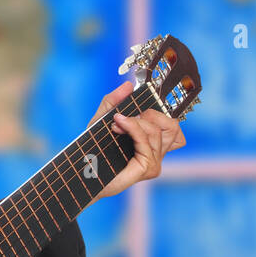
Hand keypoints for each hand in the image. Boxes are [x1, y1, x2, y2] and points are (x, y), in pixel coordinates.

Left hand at [89, 80, 185, 199]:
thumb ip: (113, 101)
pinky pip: (146, 140)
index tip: (136, 107)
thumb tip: (128, 85)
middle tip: (126, 117)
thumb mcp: (101, 119)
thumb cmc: (93, 150)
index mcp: (152, 143)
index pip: (173, 126)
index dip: (158, 112)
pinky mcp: (148, 168)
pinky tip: (118, 126)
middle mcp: (156, 153)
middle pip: (171, 126)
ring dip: (135, 122)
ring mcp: (154, 162)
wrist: (82, 172)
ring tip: (115, 125)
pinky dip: (133, 129)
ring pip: (156, 131)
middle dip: (149, 114)